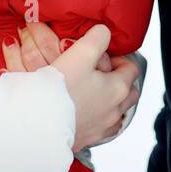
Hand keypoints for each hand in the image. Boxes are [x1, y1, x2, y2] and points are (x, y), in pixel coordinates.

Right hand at [2, 24, 139, 151]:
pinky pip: (102, 128)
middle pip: (129, 93)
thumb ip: (97, 38)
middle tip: (102, 72)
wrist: (38, 124)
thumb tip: (104, 32)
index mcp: (118, 88)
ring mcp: (102, 128)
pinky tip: (84, 111)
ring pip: (117, 112)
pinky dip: (98, 118)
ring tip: (93, 92)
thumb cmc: (60, 89)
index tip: (105, 55)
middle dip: (120, 81)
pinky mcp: (87, 139)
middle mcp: (115, 111)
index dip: (120, 58)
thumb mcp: (81, 53)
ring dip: (110, 101)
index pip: (131, 68)